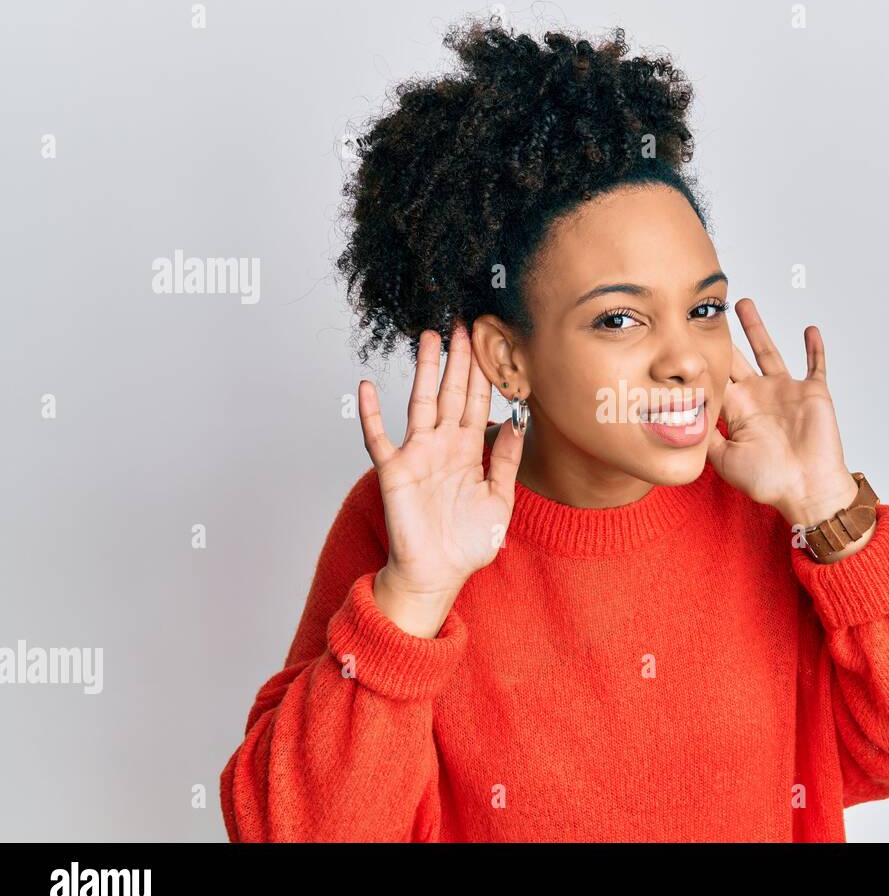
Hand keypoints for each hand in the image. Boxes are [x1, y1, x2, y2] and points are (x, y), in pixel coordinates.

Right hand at [358, 319, 523, 616]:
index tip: (491, 341)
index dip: (485, 372)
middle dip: (459, 358)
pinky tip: (365, 388)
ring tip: (430, 337)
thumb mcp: (499, 500)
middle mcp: (442, 445)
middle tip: (465, 321)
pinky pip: (378, 438)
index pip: (479, 402)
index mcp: (468, 451)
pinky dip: (370, 414)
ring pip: (421, 402)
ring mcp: (416, 454)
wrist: (436, 575)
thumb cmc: (465, 543)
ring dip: (425, 370)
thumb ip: (506, 461)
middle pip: (452, 392)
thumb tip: (516, 422)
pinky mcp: (394, 471)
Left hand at [706, 298, 860, 527]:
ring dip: (756, 327)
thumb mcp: (724, 460)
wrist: (807, 491)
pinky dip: (814, 347)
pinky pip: (815, 364)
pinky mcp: (812, 392)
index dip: (701, 359)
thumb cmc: (769, 482)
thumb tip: (678, 420)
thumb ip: (705, 437)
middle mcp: (759, 396)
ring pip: (768, 351)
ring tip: (743, 303)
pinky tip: (809, 329)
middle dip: (722, 334)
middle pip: (736, 356)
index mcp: (737, 411)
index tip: (684, 336)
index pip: (715, 377)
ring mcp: (786, 392)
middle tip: (706, 309)